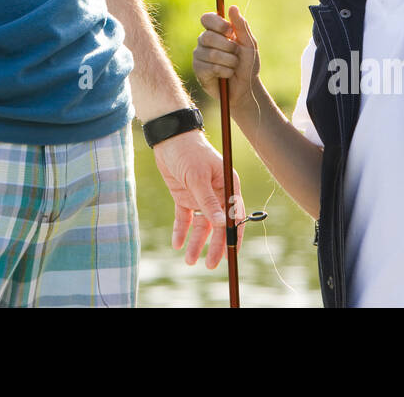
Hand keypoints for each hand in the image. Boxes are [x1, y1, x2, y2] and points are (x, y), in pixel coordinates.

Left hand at [152, 130, 243, 268]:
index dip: (234, 235)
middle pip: (218, 225)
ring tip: (189, 261)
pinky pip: (185, 218)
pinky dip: (181, 231)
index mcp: (228, 186)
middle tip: (209, 265)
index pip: (235, 216)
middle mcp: (217, 194)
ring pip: (201, 225)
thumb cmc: (188, 152)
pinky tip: (177, 244)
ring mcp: (200, 196)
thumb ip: (208, 202)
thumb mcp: (198, 177)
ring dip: (196, 242)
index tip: (231, 254)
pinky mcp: (184, 196)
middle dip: (214, 245)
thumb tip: (223, 224)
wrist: (168, 138)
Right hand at [194, 5, 259, 110]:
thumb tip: (232, 7)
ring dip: (229, 62)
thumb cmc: (248, 64)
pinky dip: (224, 71)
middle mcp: (204, 40)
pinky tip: (226, 75)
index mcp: (216, 31)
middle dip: (228, 47)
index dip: (217, 24)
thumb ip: (241, 25)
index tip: (230, 32)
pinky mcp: (198, 70)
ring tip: (233, 67)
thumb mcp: (249, 43)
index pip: (207, 18)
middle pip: (208, 36)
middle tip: (236, 54)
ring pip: (211, 54)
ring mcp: (199, 55)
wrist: (246, 87)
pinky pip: (210, 67)